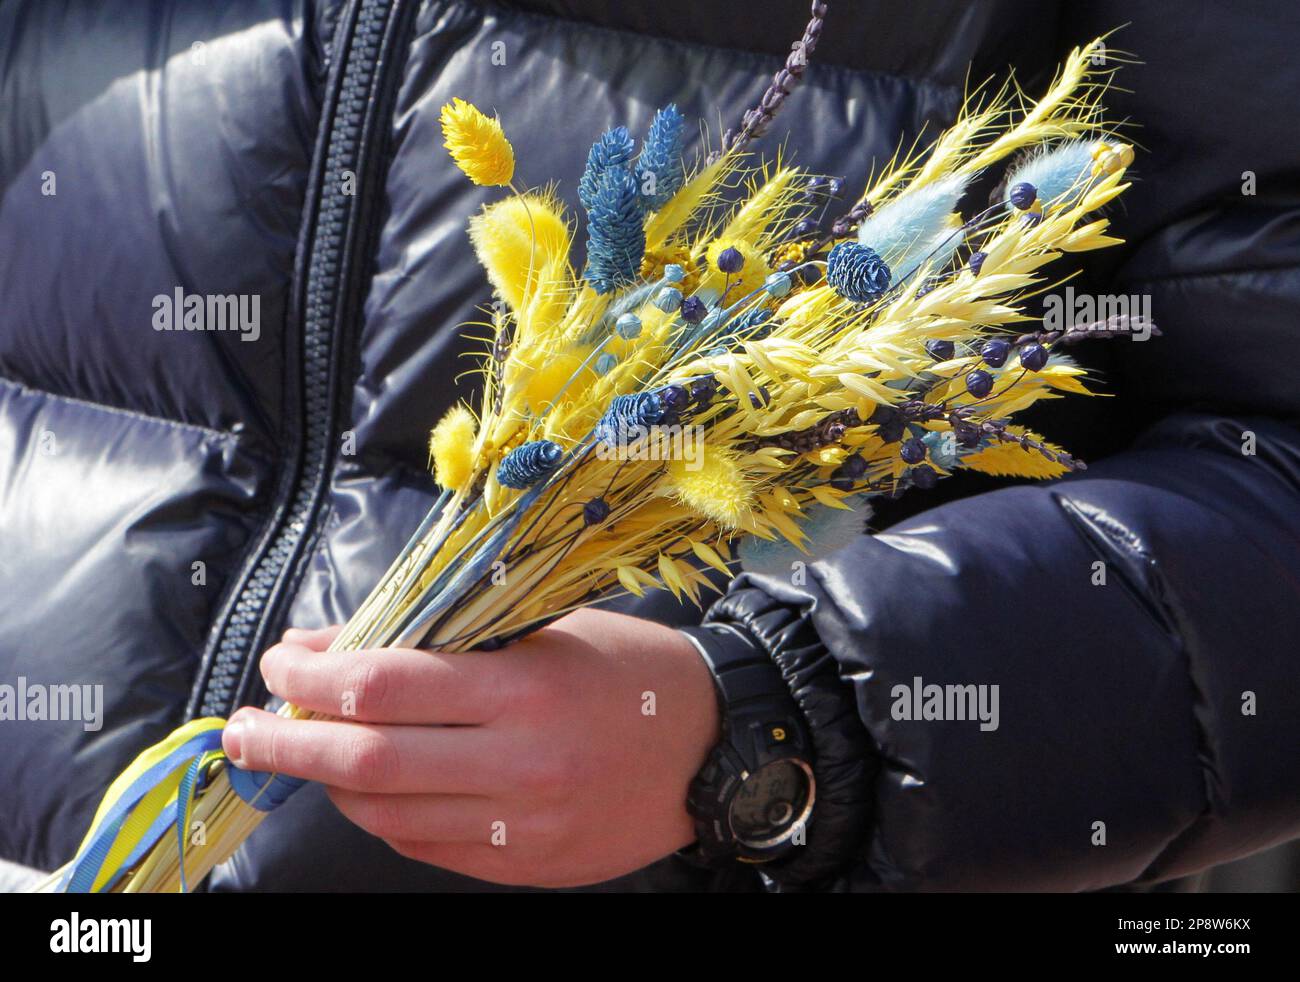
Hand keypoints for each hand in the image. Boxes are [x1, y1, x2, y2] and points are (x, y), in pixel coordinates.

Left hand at [222, 608, 719, 886]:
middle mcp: (521, 763)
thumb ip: (447, 644)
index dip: (313, 676)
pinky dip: (383, 817)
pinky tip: (371, 790)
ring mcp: (524, 825)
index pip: (386, 685)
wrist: (713, 748)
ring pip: (387, 815)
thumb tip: (342, 653)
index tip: (280, 665)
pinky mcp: (526, 866)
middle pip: (367, 763)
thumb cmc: (632, 670)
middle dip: (287, 744)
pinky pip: (427, 847)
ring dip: (329, 784)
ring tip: (307, 752)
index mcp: (528, 689)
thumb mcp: (547, 630)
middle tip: (244, 729)